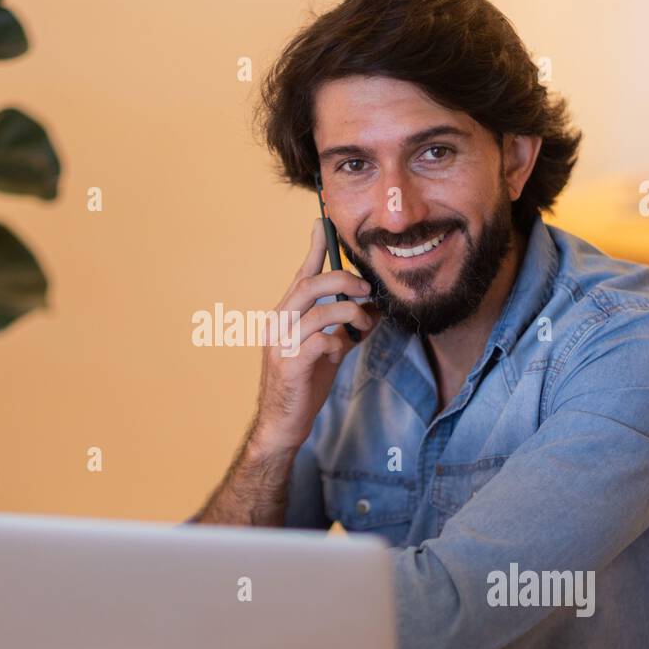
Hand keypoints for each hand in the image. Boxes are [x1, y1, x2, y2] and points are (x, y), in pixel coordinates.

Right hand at [249, 219, 379, 453]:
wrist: (282, 424)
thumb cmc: (303, 385)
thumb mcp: (327, 350)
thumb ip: (343, 328)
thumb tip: (371, 311)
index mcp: (284, 315)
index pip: (301, 275)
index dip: (313, 249)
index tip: (323, 223)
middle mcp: (277, 323)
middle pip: (310, 284)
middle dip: (343, 280)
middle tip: (365, 289)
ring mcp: (280, 343)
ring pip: (317, 310)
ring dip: (348, 313)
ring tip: (361, 322)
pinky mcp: (289, 365)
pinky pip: (319, 340)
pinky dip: (337, 342)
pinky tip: (339, 352)